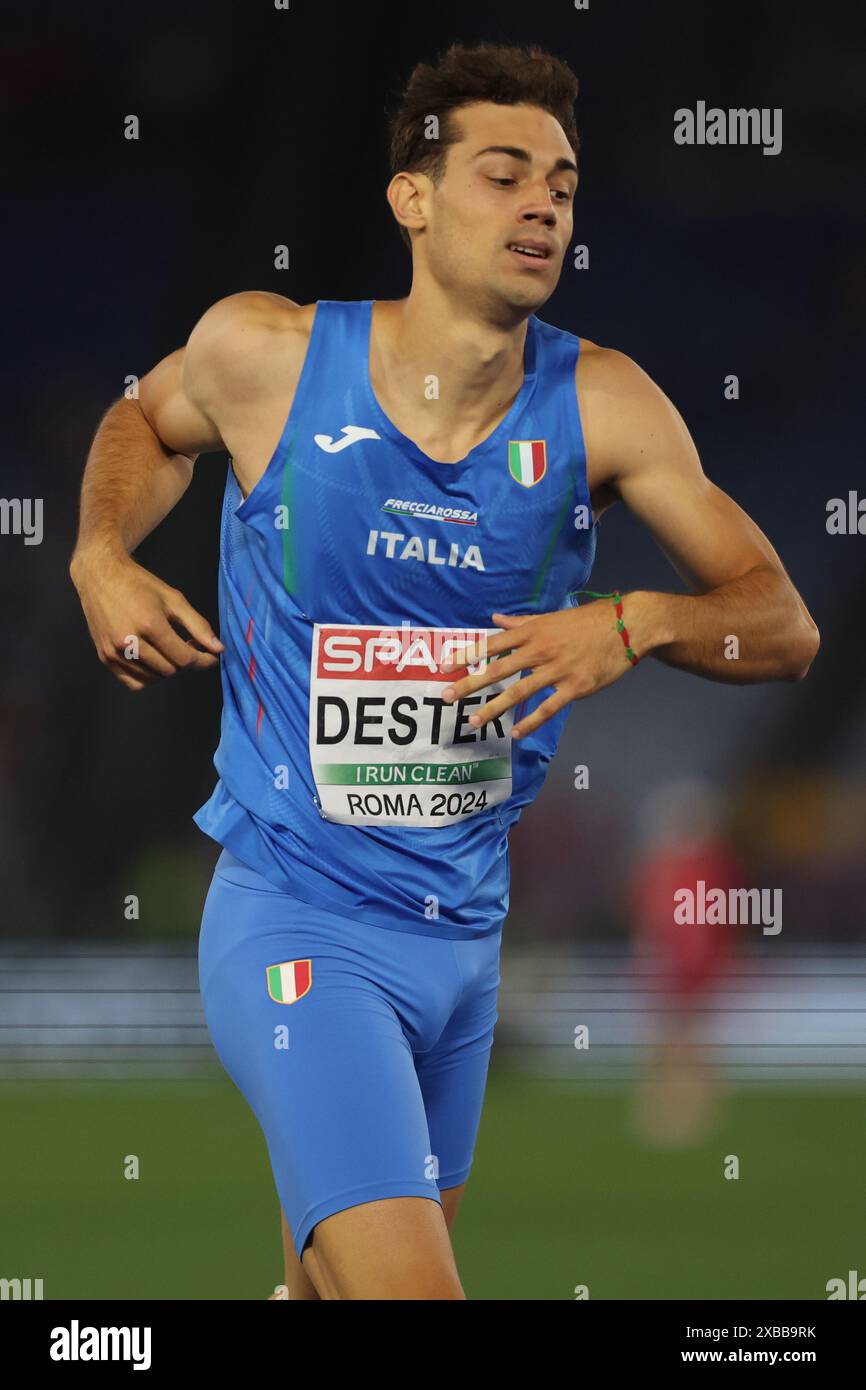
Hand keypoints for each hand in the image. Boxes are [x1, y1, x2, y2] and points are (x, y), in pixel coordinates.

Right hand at [70, 547, 223, 690]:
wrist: (99, 576)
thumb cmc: (139, 584)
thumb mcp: (173, 598)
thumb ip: (198, 625)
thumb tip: (218, 649)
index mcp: (150, 625)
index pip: (184, 658)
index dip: (203, 661)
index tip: (211, 657)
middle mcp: (129, 642)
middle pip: (169, 670)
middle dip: (183, 661)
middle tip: (184, 644)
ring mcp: (114, 652)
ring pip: (153, 678)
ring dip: (166, 668)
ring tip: (166, 649)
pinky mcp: (104, 658)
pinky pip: (134, 683)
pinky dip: (147, 677)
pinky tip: (151, 660)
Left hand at [439, 601, 637, 739]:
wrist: (627, 626)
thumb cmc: (587, 621)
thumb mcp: (551, 617)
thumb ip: (521, 621)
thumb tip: (495, 618)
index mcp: (533, 631)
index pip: (492, 644)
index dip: (467, 654)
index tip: (445, 665)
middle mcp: (541, 650)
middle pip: (498, 669)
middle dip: (469, 684)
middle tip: (446, 697)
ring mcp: (558, 670)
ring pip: (519, 691)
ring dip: (494, 708)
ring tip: (474, 721)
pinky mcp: (575, 687)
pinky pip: (548, 708)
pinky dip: (531, 721)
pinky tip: (516, 732)